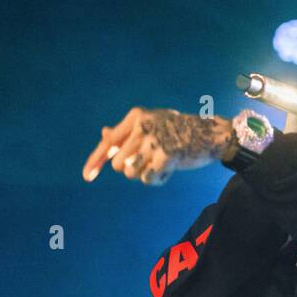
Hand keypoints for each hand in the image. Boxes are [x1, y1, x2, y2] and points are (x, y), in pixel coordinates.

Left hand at [81, 107, 231, 185]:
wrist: (210, 135)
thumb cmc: (178, 130)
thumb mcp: (151, 125)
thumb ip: (127, 132)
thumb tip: (103, 134)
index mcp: (136, 117)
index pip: (108, 142)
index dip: (95, 160)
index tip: (86, 176)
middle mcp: (142, 127)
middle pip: (118, 164)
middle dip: (131, 168)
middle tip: (149, 162)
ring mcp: (154, 141)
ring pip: (131, 173)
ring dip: (144, 174)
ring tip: (161, 164)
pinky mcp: (166, 156)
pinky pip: (147, 179)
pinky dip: (157, 179)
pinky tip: (170, 169)